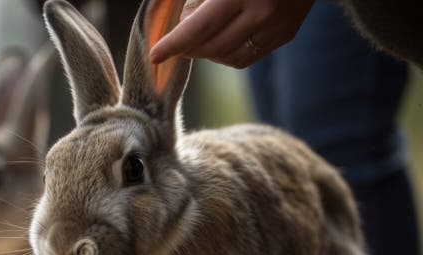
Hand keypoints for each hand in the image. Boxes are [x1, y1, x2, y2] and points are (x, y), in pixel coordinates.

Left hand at [150, 0, 314, 68]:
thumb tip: (175, 20)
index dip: (174, 44)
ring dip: (206, 53)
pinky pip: (247, 58)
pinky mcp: (286, 34)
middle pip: (211, 47)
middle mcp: (262, 11)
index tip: (155, 54)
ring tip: (198, 39)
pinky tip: (219, 41)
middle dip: (188, 48)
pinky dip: (226, 55)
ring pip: (228, 57)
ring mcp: (277, 26)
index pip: (199, 28)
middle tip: (176, 42)